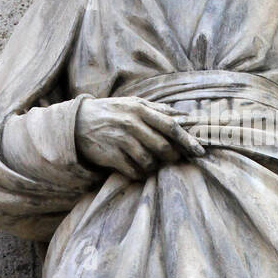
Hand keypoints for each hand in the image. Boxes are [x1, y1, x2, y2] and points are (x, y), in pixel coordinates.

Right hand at [75, 96, 204, 179]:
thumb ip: (158, 110)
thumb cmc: (112, 112)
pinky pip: (133, 171)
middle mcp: (132, 124)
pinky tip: (136, 168)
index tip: (199, 151)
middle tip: (172, 159)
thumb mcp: (133, 104)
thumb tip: (184, 116)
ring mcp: (121, 140)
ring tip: (150, 162)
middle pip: (163, 147)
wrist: (78, 122)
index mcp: (141, 110)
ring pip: (149, 161)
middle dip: (172, 157)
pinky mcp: (110, 155)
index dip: (187, 140)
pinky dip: (139, 173)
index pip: (171, 126)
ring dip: (154, 166)